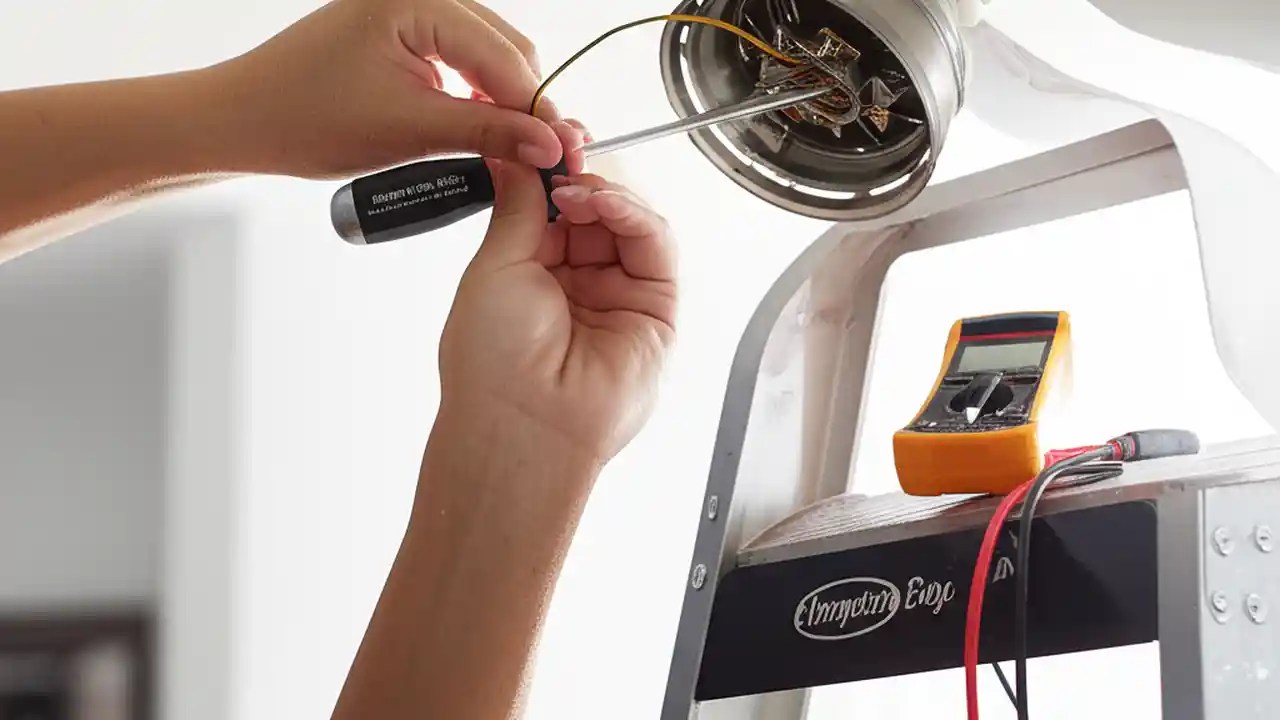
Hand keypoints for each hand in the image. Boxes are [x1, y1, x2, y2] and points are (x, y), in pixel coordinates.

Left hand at [206, 0, 586, 177]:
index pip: (505, 56)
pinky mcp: (403, 28)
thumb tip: (549, 145)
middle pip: (507, 48)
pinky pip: (462, 57)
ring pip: (489, 54)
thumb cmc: (306, 120)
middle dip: (528, 103)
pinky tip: (485, 129)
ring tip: (519, 150)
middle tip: (548, 157)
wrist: (244, 120)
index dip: (538, 109)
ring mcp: (410, 7)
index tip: (563, 154)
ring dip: (506, 101)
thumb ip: (487, 133)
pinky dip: (478, 94)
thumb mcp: (409, 131)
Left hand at [437, 161, 677, 472]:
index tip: (542, 134)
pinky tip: (602, 203)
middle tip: (562, 143)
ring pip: (630, 220)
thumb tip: (518, 154)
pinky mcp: (656, 310)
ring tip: (574, 186)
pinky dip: (633, 214)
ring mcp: (620, 295)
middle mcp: (580, 282)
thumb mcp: (495, 265)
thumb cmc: (492, 362)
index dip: (553, 168)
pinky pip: (656, 246)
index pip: (556, 205)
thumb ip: (520, 206)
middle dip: (581, 171)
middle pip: (597, 206)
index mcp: (535, 273)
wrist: (521, 424)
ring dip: (605, 192)